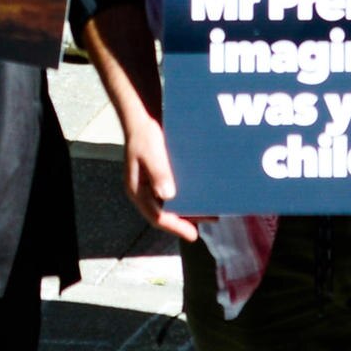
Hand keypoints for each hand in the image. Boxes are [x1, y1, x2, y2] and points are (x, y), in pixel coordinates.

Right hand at [112, 89, 201, 241]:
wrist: (144, 115)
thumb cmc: (144, 134)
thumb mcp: (150, 153)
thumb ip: (158, 172)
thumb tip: (168, 195)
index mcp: (137, 191)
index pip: (157, 217)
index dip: (176, 227)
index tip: (193, 235)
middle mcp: (146, 192)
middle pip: (168, 213)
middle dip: (188, 219)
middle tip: (210, 220)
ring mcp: (155, 184)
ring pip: (174, 203)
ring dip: (191, 207)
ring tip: (212, 210)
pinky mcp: (164, 176)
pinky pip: (177, 191)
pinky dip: (190, 194)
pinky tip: (204, 192)